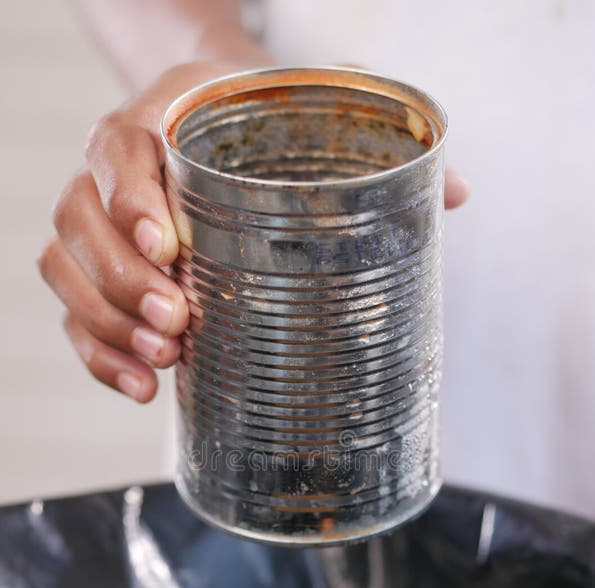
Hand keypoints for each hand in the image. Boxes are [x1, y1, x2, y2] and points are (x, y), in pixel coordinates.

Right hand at [40, 61, 468, 402]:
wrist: (216, 129)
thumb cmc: (258, 129)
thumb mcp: (305, 116)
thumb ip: (367, 145)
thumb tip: (453, 193)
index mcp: (156, 123)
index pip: (117, 151)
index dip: (130, 200)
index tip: (170, 246)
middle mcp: (112, 172)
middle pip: (80, 220)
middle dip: (123, 280)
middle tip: (178, 320)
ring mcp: (99, 226)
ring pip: (64, 269)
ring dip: (105, 324)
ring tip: (165, 361)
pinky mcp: (99, 275)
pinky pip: (73, 316)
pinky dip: (99, 357)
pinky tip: (145, 389)